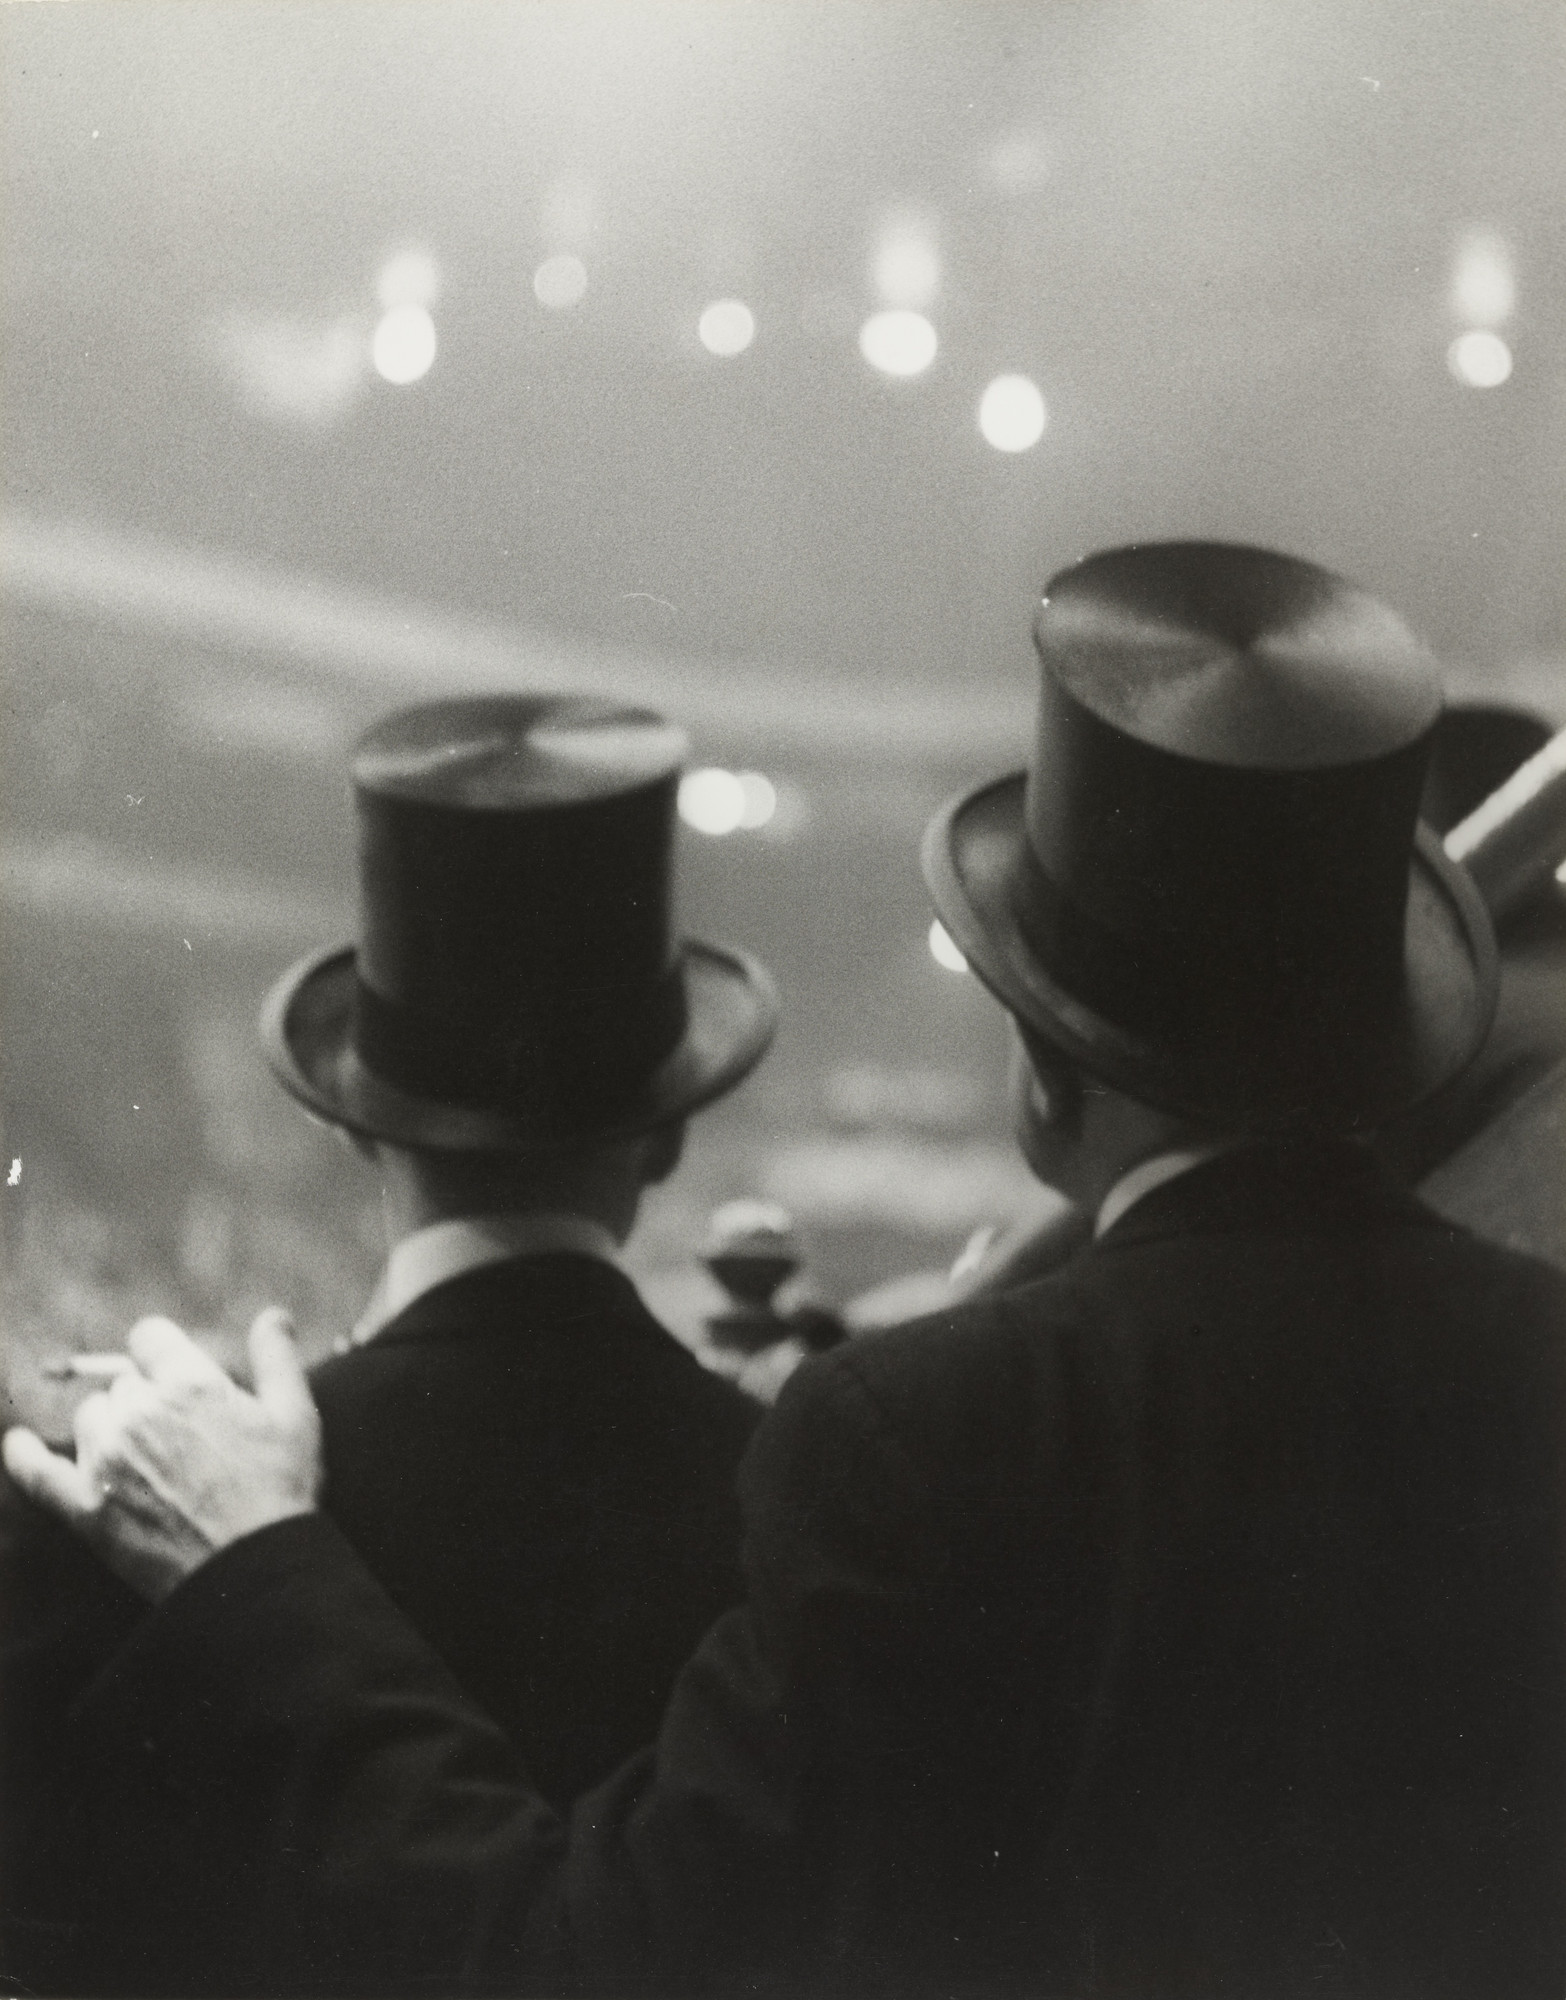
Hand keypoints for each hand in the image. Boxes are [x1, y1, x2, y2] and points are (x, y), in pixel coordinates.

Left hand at [2, 1307, 321, 1602]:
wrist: (253, 1570)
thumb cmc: (280, 1491)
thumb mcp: (295, 1415)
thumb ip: (277, 1357)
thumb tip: (274, 1314)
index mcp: (189, 1383)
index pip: (149, 1337)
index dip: (164, 1355)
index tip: (177, 1377)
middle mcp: (140, 1412)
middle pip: (123, 1383)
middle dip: (148, 1399)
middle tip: (182, 1439)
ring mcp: (106, 1460)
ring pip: (91, 1419)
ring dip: (112, 1430)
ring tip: (148, 1464)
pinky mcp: (84, 1507)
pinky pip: (36, 1472)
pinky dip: (23, 1456)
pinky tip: (17, 1444)